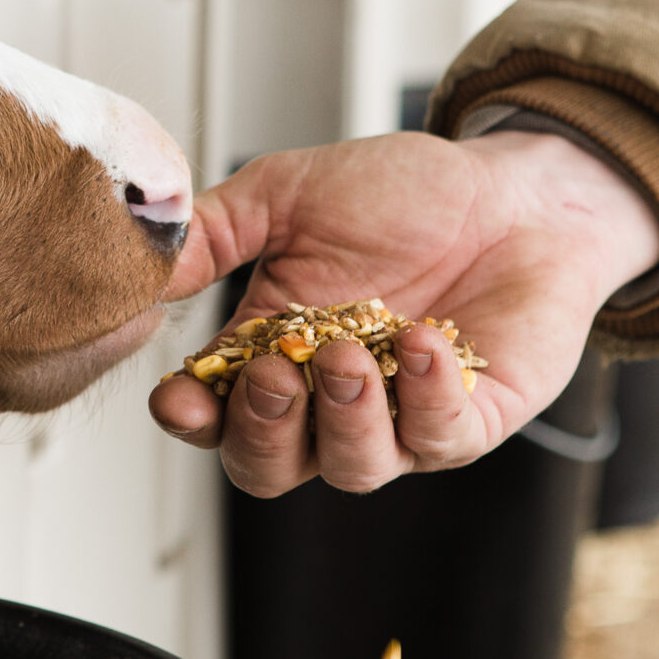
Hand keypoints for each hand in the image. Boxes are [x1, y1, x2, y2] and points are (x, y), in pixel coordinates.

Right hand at [149, 130, 658, 495]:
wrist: (513, 189)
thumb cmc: (402, 195)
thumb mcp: (287, 194)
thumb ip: (215, 231)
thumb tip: (145, 266)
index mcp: (273, 352)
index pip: (215, 417)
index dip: (192, 420)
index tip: (179, 399)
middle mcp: (330, 401)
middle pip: (269, 467)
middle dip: (263, 431)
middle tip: (277, 373)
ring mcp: (401, 419)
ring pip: (353, 469)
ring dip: (343, 419)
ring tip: (349, 355)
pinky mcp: (473, 420)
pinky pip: (441, 439)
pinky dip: (425, 398)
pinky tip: (420, 342)